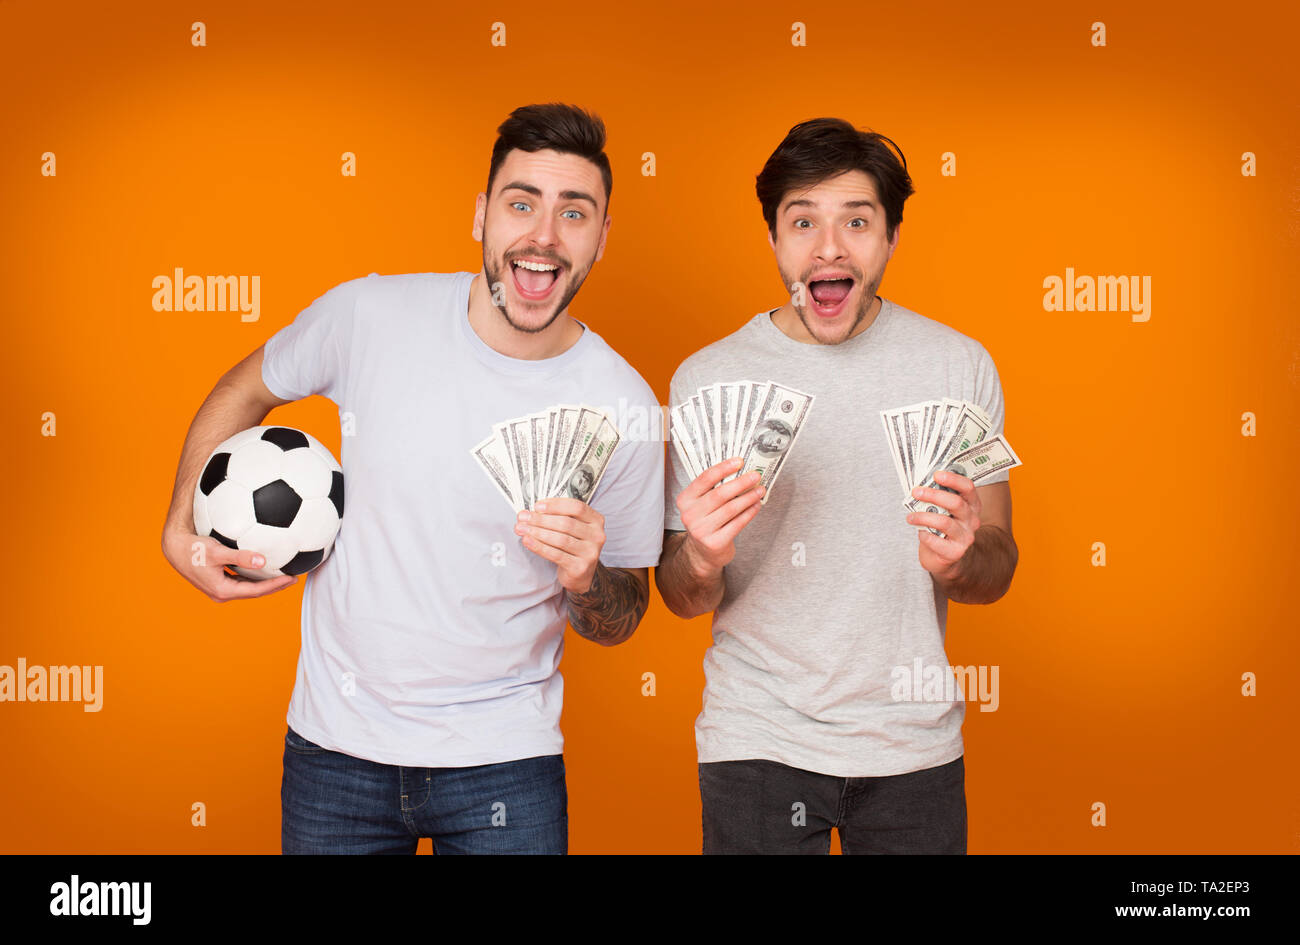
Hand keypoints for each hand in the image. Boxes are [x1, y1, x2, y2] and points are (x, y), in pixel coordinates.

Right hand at [161, 527, 297, 601]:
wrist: (173, 547)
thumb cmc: (193, 548)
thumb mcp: (216, 552)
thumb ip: (239, 557)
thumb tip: (262, 562)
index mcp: (223, 590)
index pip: (256, 591)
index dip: (275, 585)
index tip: (292, 578)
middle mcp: (222, 592)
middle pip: (255, 592)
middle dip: (275, 586)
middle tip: (294, 578)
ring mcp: (219, 587)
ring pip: (248, 587)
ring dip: (265, 582)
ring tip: (283, 574)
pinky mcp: (218, 579)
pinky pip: (241, 579)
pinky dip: (254, 575)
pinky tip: (264, 567)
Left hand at [516, 497, 604, 593]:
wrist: (581, 575)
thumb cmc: (573, 547)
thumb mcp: (571, 529)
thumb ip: (555, 518)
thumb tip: (528, 514)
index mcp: (596, 521)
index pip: (577, 507)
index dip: (556, 505)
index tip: (537, 506)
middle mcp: (597, 535)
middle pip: (566, 523)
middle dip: (541, 519)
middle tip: (523, 518)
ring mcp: (590, 552)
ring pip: (560, 539)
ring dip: (538, 533)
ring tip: (522, 529)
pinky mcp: (580, 567)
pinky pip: (556, 555)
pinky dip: (539, 547)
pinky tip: (527, 541)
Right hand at [677, 457, 763, 575]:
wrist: (702, 552)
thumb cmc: (706, 522)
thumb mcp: (702, 504)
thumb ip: (714, 488)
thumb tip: (739, 470)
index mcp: (685, 500)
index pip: (704, 479)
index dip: (723, 468)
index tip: (739, 461)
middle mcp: (690, 515)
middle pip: (719, 494)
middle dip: (741, 483)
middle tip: (755, 476)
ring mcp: (701, 530)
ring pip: (730, 508)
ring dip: (748, 497)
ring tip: (759, 490)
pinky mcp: (715, 542)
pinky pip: (737, 523)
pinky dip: (749, 513)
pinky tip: (756, 505)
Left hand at [906, 469, 981, 579]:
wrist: (945, 558)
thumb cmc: (942, 529)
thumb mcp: (944, 511)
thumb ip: (938, 498)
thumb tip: (920, 484)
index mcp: (971, 505)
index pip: (968, 488)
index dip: (953, 479)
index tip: (936, 474)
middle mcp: (972, 520)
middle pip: (956, 503)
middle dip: (933, 495)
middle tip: (916, 492)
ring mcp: (966, 537)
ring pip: (944, 522)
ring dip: (923, 517)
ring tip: (910, 517)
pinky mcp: (955, 552)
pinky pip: (936, 541)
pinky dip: (924, 535)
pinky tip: (919, 533)